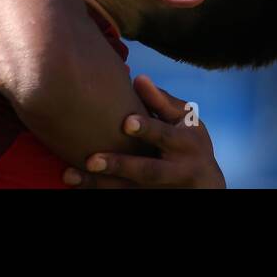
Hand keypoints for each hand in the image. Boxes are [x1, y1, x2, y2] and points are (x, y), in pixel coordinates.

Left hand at [63, 74, 225, 188]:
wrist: (206, 186)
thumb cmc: (191, 142)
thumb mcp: (186, 120)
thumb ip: (162, 101)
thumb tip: (138, 78)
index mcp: (185, 144)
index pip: (164, 135)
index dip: (147, 129)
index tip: (126, 122)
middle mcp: (175, 170)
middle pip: (146, 171)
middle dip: (119, 166)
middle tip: (91, 160)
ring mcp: (161, 190)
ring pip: (129, 190)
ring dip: (99, 184)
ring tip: (70, 175)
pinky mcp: (148, 199)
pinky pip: (124, 198)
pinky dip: (99, 193)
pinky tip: (77, 187)